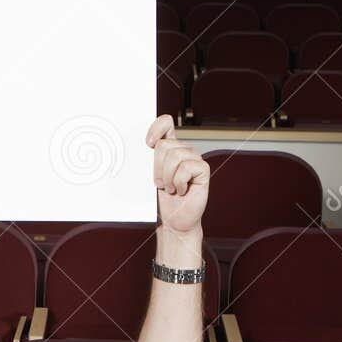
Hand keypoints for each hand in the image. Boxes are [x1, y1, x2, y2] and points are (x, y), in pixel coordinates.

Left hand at [147, 115, 208, 234]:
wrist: (173, 219)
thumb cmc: (160, 199)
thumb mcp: (148, 176)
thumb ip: (147, 160)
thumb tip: (139, 148)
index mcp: (169, 147)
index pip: (166, 122)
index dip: (156, 128)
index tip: (147, 143)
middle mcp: (183, 150)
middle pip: (165, 145)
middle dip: (157, 167)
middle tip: (159, 183)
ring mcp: (194, 158)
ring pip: (175, 156)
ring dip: (167, 178)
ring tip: (170, 188)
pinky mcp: (202, 169)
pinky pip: (186, 168)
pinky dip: (179, 182)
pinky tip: (181, 190)